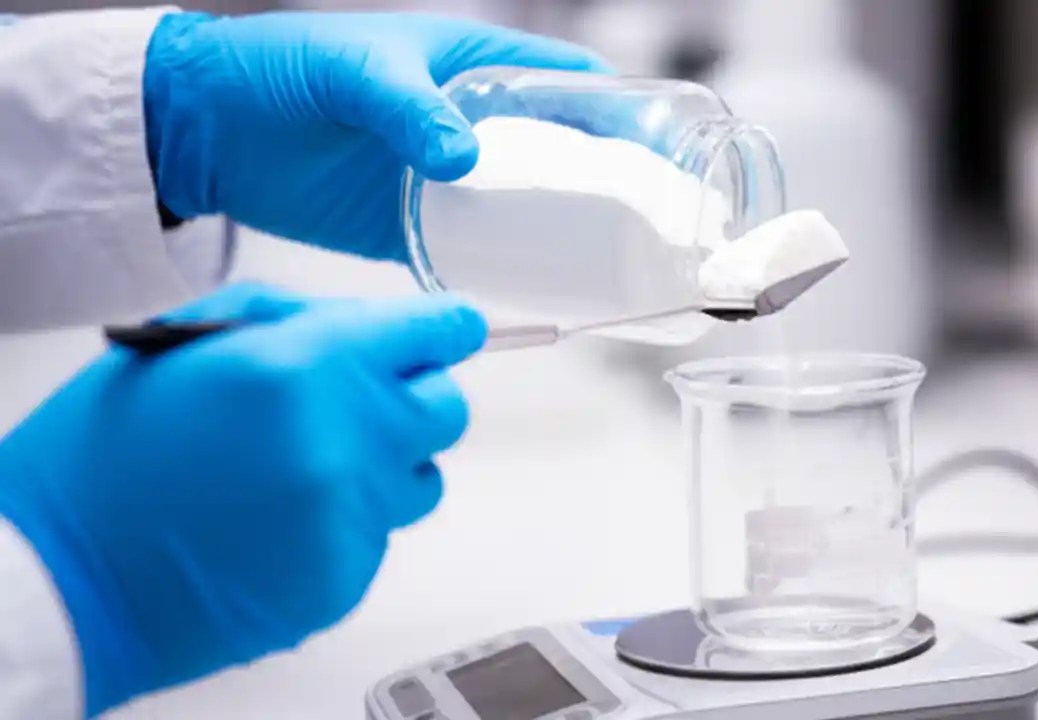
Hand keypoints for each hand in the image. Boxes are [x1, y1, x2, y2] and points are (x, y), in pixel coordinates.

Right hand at [0, 283, 486, 715]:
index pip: (435, 332)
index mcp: (306, 365)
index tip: (449, 331)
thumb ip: (294, 322)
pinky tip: (279, 521)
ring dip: (382, 465)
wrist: (64, 574)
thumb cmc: (108, 454)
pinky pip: (379, 534)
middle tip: (354, 404)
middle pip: (446, 407)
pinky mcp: (344, 577)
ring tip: (301, 470)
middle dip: (411, 397)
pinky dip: (345, 522)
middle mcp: (345, 440)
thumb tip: (370, 327)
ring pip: (421, 477)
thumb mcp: (187, 343)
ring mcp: (350, 516)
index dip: (444, 329)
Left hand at [143, 12, 608, 260]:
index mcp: (472, 67)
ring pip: (522, 207)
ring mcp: (445, 180)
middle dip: (605, 181)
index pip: (564, 80)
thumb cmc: (282, 69)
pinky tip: (536, 290)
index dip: (617, 106)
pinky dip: (503, 269)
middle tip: (647, 221)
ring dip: (560, 232)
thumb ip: (407, 107)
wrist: (208, 128)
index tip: (659, 143)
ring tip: (609, 265)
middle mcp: (471, 125)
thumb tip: (461, 160)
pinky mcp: (412, 227)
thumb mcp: (352, 70)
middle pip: (559, 152)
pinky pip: (471, 251)